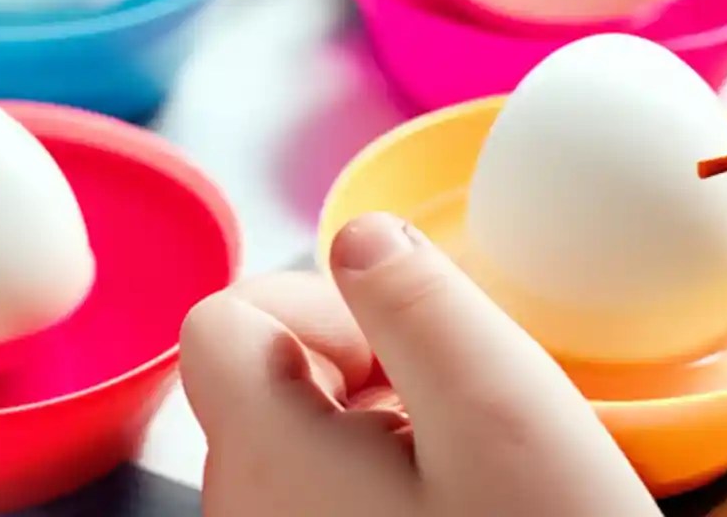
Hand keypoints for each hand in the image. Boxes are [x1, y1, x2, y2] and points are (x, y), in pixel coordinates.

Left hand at [179, 212, 661, 516]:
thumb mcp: (504, 414)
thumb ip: (419, 303)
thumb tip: (361, 237)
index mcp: (269, 464)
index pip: (223, 321)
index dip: (317, 304)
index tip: (405, 347)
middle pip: (269, 377)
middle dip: (370, 365)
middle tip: (461, 412)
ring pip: (308, 438)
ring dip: (390, 425)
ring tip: (471, 470)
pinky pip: (332, 497)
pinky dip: (393, 482)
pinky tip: (464, 511)